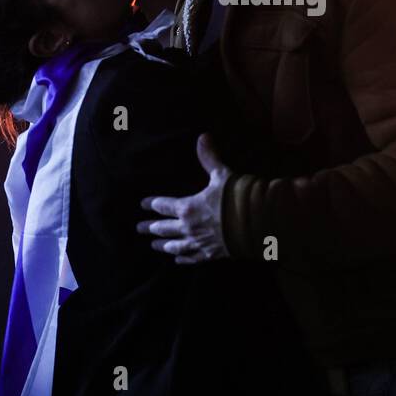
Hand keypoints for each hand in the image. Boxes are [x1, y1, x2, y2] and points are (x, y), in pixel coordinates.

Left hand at [136, 133, 230, 263]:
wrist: (256, 224)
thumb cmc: (237, 198)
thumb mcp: (222, 175)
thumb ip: (209, 158)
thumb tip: (203, 136)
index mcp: (188, 207)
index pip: (163, 205)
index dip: (152, 204)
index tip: (143, 204)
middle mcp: (188, 227)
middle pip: (163, 228)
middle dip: (150, 227)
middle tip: (138, 228)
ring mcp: (198, 243)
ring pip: (174, 246)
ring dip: (162, 245)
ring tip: (153, 245)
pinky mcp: (210, 254)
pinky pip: (191, 258)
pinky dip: (182, 258)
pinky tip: (177, 259)